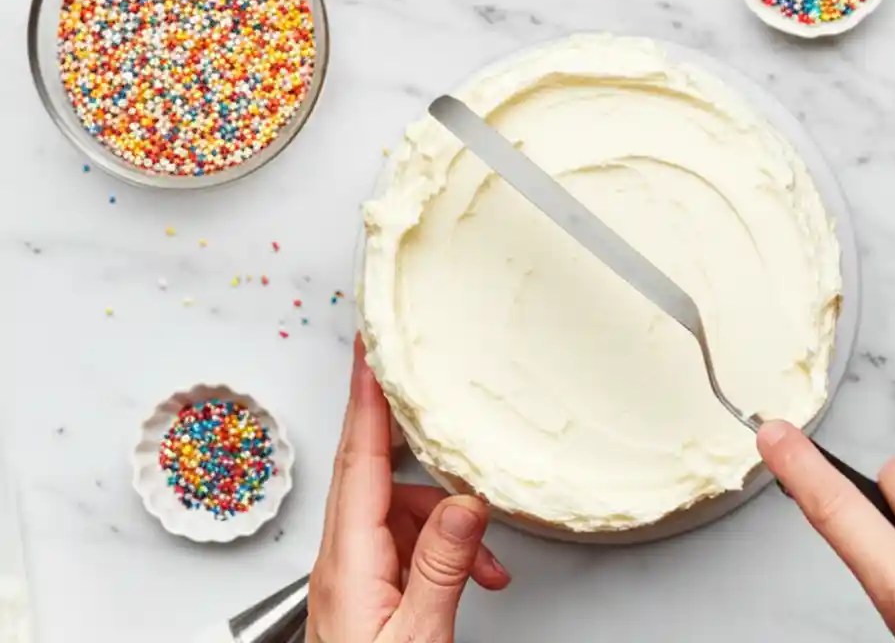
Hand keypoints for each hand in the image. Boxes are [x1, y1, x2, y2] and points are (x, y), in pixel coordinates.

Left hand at [308, 338, 510, 642]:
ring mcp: (353, 573)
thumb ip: (443, 565)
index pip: (357, 460)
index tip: (368, 348)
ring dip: (447, 519)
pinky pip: (407, 543)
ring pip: (399, 510)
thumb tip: (466, 501)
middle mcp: (342, 559)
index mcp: (347, 562)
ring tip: (485, 556)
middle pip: (375, 473)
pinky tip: (476, 576)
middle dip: (406, 439)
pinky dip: (445, 548)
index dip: (365, 398)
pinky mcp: (368, 588)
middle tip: (420, 389)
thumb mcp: (420, 634)